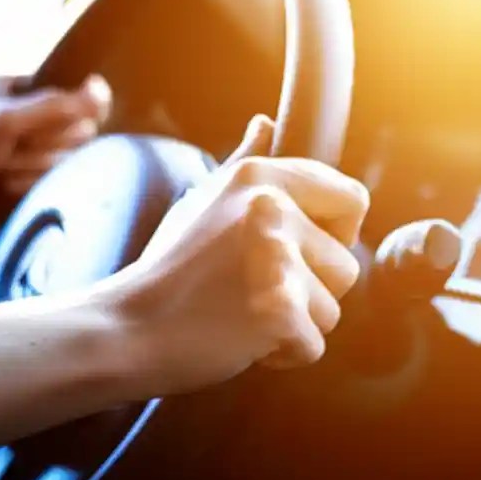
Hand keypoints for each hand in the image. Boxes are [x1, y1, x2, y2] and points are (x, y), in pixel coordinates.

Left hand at [0, 74, 111, 255]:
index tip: (45, 125)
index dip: (67, 114)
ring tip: (0, 178)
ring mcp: (26, 155)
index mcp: (15, 91)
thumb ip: (56, 105)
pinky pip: (53, 185)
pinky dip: (32, 190)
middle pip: (72, 130)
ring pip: (65, 161)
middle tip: (10, 155)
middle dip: (47, 147)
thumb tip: (102, 88)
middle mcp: (23, 119)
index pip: (72, 96)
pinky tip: (7, 194)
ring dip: (34, 171)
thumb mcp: (5, 122)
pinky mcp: (26, 186)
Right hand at [102, 115, 369, 396]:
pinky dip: (284, 355)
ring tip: (244, 313)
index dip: (334, 234)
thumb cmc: (169, 268)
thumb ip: (244, 162)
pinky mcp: (277, 312)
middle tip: (254, 289)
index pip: (353, 199)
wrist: (127, 328)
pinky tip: (243, 340)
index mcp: (262, 177)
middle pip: (346, 265)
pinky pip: (313, 345)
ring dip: (296, 324)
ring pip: (332, 310)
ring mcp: (276, 261)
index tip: (296, 251)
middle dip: (310, 290)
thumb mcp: (202, 200)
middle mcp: (273, 209)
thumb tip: (266, 123)